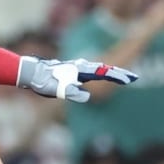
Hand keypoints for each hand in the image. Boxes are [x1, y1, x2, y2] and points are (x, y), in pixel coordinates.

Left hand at [16, 56, 138, 101]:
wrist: (30, 72)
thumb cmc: (43, 82)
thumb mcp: (57, 90)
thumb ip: (72, 92)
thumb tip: (87, 96)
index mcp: (79, 71)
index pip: (103, 73)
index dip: (117, 76)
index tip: (130, 79)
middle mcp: (80, 67)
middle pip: (104, 68)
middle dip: (118, 73)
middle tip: (132, 78)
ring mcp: (75, 67)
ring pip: (97, 67)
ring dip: (110, 71)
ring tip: (122, 75)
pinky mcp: (71, 70)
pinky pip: (89, 69)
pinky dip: (99, 70)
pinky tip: (99, 71)